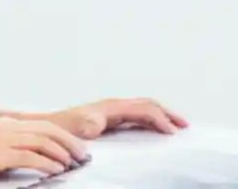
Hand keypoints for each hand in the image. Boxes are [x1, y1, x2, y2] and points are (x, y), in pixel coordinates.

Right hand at [0, 116, 92, 183]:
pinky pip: (30, 156)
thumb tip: (20, 157)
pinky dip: (47, 163)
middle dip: (69, 143)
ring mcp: (2, 139)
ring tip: (74, 164)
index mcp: (3, 124)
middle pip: (48, 131)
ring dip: (62, 153)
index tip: (75, 148)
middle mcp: (6, 127)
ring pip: (43, 141)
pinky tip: (56, 171)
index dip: (62, 137)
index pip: (41, 126)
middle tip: (84, 156)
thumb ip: (2, 147)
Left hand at [46, 97, 188, 139]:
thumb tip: (99, 124)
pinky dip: (151, 120)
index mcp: (112, 106)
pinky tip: (155, 129)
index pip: (144, 109)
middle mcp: (115, 105)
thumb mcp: (79, 127)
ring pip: (144, 108)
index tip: (173, 133)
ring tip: (176, 126)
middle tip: (185, 124)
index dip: (161, 120)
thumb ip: (91, 124)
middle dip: (168, 113)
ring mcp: (114, 110)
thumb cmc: (65, 129)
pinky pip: (137, 115)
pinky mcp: (111, 118)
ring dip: (162, 115)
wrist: (52, 127)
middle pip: (149, 104)